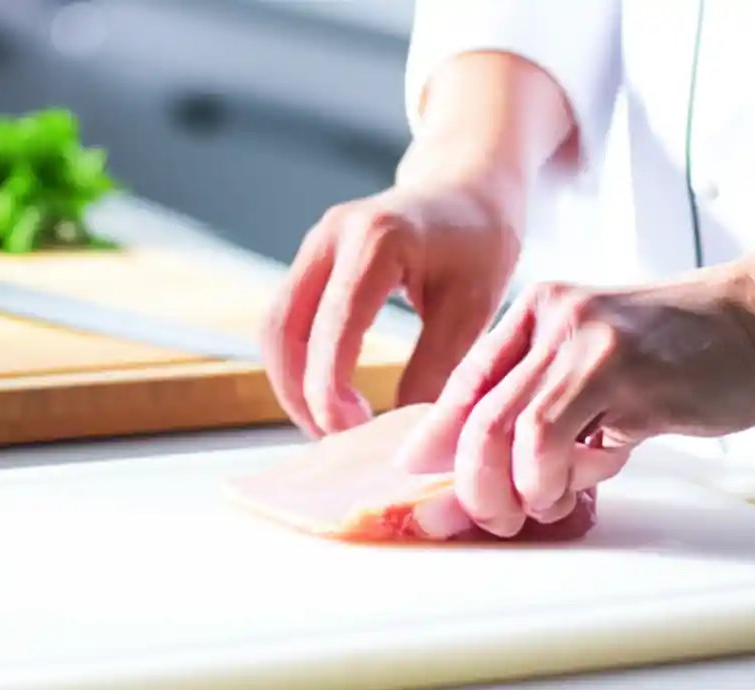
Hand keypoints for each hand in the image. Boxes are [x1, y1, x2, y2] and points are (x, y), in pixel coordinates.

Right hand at [260, 168, 522, 438]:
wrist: (468, 186)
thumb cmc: (479, 242)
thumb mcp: (473, 307)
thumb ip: (437, 367)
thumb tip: (402, 431)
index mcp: (375, 239)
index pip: (331, 328)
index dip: (330, 391)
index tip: (353, 433)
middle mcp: (331, 236)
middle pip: (283, 328)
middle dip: (299, 393)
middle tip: (335, 438)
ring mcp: (313, 244)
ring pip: (276, 327)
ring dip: (291, 382)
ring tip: (330, 424)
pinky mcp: (311, 259)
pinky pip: (286, 319)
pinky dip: (298, 362)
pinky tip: (328, 394)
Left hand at [396, 269, 754, 536]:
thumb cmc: (675, 355)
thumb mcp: (591, 370)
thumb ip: (540, 406)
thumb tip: (479, 473)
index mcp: (532, 314)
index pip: (463, 384)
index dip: (435, 441)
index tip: (418, 481)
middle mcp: (550, 319)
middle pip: (477, 417)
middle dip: (472, 486)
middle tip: (489, 517)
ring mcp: (587, 342)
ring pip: (510, 433)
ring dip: (517, 491)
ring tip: (542, 503)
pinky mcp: (626, 371)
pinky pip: (560, 439)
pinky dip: (559, 477)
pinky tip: (584, 478)